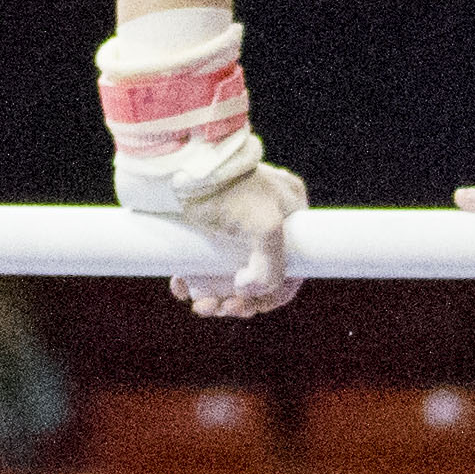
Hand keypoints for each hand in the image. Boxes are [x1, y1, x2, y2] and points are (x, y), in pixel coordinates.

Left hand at [169, 159, 308, 319]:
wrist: (183, 164)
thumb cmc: (230, 190)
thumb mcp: (266, 228)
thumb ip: (271, 268)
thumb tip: (248, 291)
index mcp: (292, 211)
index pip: (293, 266)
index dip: (273, 296)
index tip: (250, 307)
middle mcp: (266, 217)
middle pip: (259, 273)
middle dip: (240, 299)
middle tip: (220, 309)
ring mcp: (234, 222)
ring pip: (228, 272)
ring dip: (216, 295)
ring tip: (199, 304)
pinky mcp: (204, 225)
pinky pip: (204, 260)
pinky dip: (194, 279)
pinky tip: (181, 287)